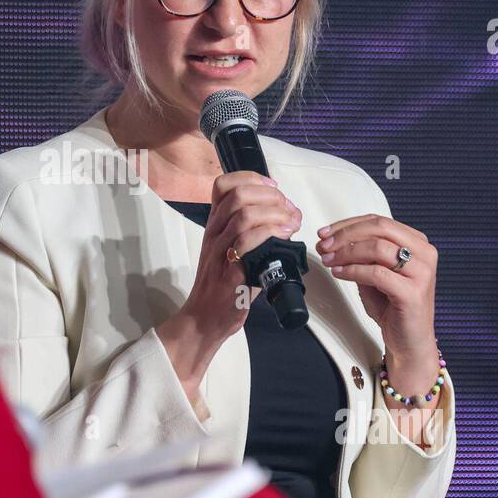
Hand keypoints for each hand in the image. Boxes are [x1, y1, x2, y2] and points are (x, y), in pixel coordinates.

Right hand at [157, 171, 302, 396]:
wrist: (205, 319)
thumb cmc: (224, 286)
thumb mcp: (234, 251)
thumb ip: (254, 233)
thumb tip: (288, 217)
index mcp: (215, 225)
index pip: (223, 185)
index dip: (251, 178)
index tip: (274, 187)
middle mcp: (214, 234)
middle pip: (237, 195)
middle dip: (270, 196)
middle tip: (289, 209)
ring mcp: (219, 252)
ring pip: (243, 215)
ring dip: (274, 213)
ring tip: (292, 222)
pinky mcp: (228, 272)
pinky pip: (245, 243)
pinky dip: (269, 233)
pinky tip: (285, 236)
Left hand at [314, 213, 438, 396]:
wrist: (409, 342)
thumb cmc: (394, 308)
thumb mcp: (375, 274)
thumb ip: (362, 254)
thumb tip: (333, 240)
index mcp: (417, 244)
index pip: (380, 221)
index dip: (348, 224)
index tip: (326, 232)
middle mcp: (424, 254)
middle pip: (379, 228)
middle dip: (345, 235)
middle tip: (324, 245)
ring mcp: (421, 272)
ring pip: (377, 247)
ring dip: (346, 252)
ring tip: (329, 260)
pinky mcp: (413, 292)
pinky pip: (376, 273)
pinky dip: (352, 270)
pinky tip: (339, 273)